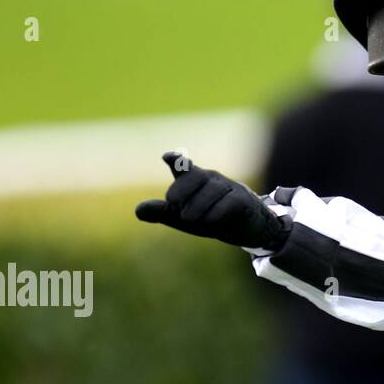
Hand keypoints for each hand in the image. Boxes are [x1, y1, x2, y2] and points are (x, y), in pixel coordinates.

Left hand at [135, 152, 288, 249]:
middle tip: (172, 203)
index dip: (177, 161)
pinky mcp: (243, 200)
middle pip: (195, 177)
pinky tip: (210, 221)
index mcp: (193, 180)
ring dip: (198, 205)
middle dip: (182, 188)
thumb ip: (162, 212)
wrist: (246, 227)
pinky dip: (217, 212)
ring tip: (188, 218)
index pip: (184, 166)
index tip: (168, 157)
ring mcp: (228, 188)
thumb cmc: (211, 216)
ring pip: (211, 191)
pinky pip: (230, 202)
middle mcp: (210, 179)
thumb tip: (137, 211)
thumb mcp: (183, 217)